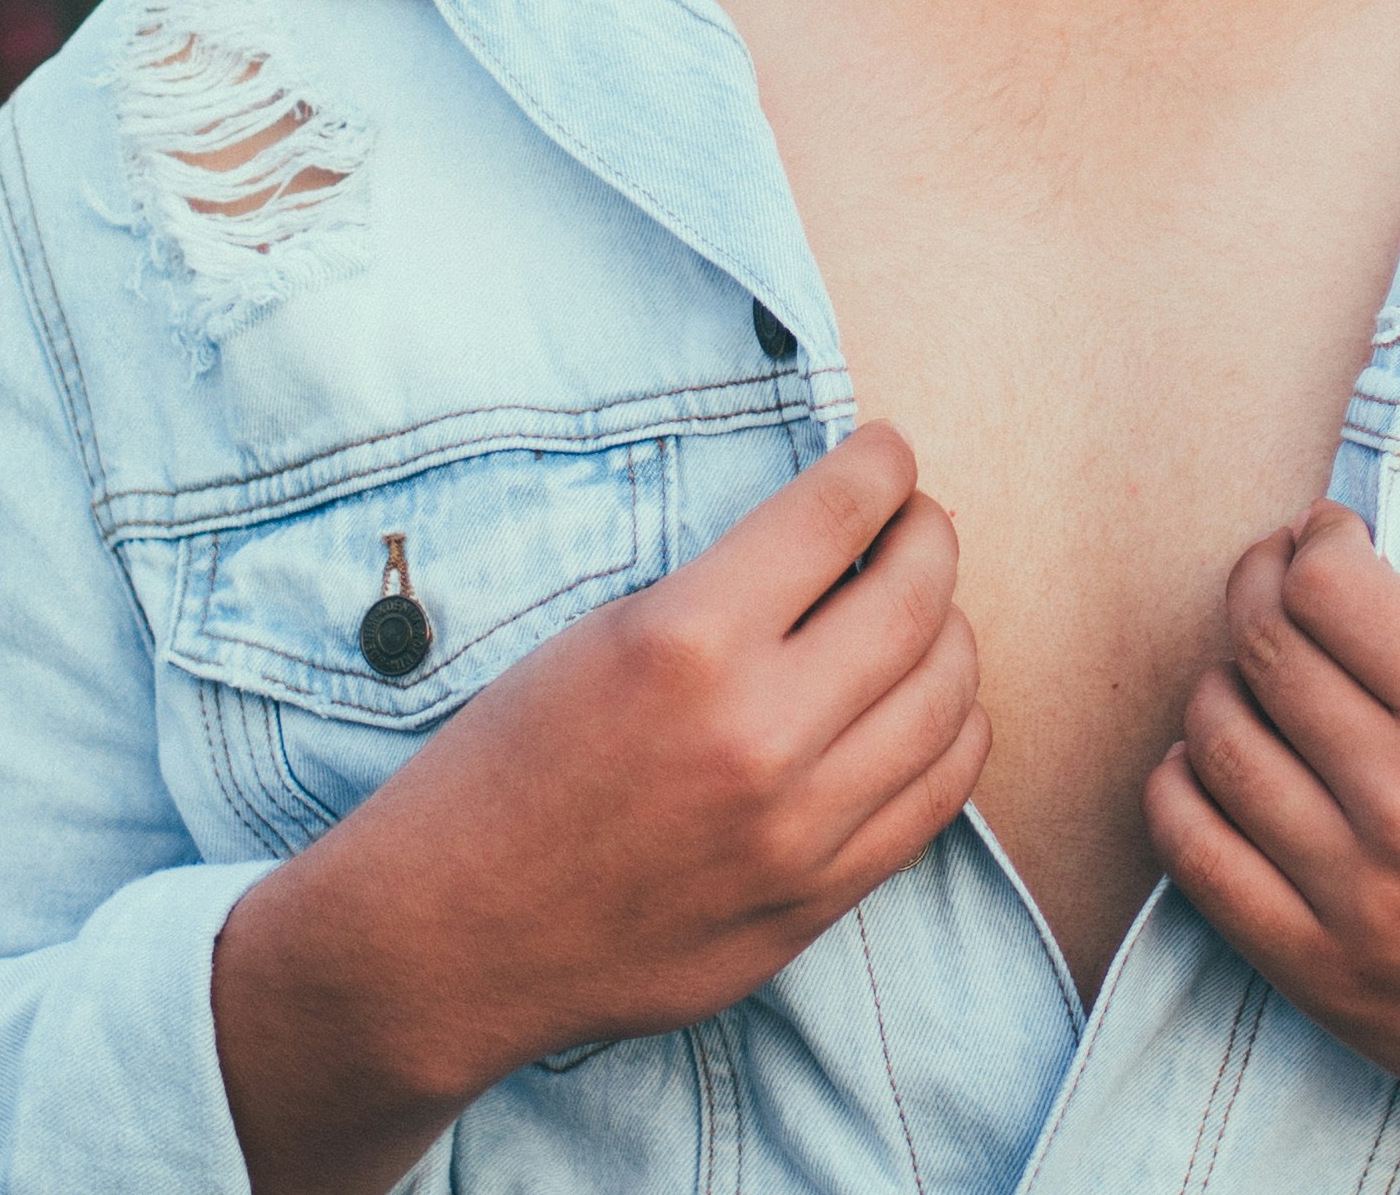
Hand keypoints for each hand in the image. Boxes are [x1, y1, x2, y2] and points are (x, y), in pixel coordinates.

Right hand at [214, 424, 986, 1193]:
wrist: (445, 943)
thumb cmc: (497, 774)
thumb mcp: (591, 638)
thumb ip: (720, 592)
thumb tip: (834, 535)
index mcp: (686, 643)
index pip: (838, 512)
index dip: (881, 465)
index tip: (888, 456)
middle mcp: (758, 734)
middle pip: (915, 599)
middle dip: (929, 536)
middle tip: (917, 523)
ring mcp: (798, 830)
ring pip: (947, 698)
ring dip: (952, 630)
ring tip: (928, 610)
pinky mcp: (814, 901)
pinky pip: (937, 798)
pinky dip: (954, 733)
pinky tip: (932, 706)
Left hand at [1147, 504, 1399, 1194]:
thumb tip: (1319, 574)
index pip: (1328, 585)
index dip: (1309, 543)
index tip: (1322, 542)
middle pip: (1263, 647)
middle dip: (1255, 590)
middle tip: (1273, 586)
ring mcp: (1360, 896)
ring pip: (1217, 739)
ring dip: (1220, 684)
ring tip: (1252, 680)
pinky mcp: (1322, 974)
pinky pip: (1194, 852)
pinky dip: (1182, 788)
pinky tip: (1212, 766)